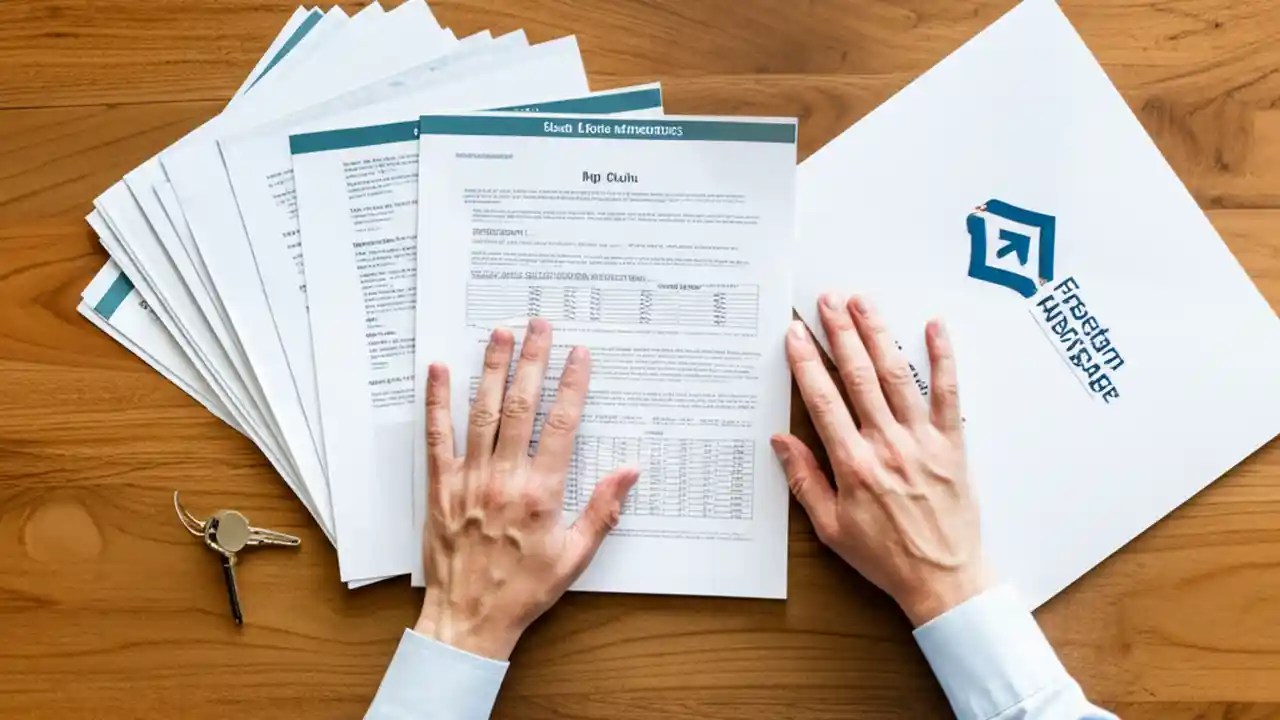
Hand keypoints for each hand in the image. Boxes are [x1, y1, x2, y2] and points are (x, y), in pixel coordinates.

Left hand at [415, 318, 638, 658]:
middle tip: (539, 325)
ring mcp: (469, 479)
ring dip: (491, 368)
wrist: (469, 618)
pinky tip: (438, 370)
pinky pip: (438, 436)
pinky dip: (438, 401)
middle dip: (532, 361)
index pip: (562, 424)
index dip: (573, 385)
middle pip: (521, 405)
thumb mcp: (575, 556)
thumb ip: (603, 510)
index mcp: (542, 492)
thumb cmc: (524, 590)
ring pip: (482, 411)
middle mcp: (505, 478)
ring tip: (500, 333)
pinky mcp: (440, 486)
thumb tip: (629, 472)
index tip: (579, 355)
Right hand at [772, 294, 989, 625]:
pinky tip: (934, 326)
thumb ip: (805, 480)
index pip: (824, 401)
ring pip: (896, 376)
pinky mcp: (951, 443)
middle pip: (858, 377)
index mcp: (853, 465)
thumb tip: (781, 440)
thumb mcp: (830, 528)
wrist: (943, 578)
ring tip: (863, 302)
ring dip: (878, 334)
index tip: (795, 333)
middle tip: (826, 301)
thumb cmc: (884, 556)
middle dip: (840, 333)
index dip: (807, 362)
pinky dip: (943, 357)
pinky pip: (948, 392)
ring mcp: (922, 440)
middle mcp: (887, 445)